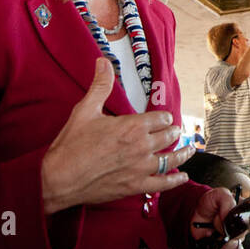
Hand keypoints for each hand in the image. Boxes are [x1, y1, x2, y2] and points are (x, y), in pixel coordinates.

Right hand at [40, 58, 193, 213]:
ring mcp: (140, 168)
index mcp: (132, 126)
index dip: (163, 118)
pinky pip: (163, 183)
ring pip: (171, 159)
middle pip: (168, 136)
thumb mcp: (85, 110)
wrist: (59, 178)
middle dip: (173, 132)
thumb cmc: (71, 144)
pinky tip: (182, 177)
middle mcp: (141, 147)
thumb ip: (100, 85)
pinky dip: (175, 180)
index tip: (164, 118)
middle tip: (175, 131)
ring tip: (190, 149)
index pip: (161, 118)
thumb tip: (103, 61)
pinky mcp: (135, 187)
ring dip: (183, 153)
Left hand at [191, 187, 242, 248]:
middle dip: (227, 228)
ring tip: (212, 229)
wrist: (195, 211)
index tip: (234, 219)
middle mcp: (240, 229)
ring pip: (234, 247)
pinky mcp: (221, 248)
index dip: (247, 223)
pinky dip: (215, 248)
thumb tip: (229, 215)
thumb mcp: (220, 194)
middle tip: (217, 219)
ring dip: (221, 239)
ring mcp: (231, 239)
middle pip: (242, 236)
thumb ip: (227, 200)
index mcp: (244, 214)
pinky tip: (209, 237)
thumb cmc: (211, 202)